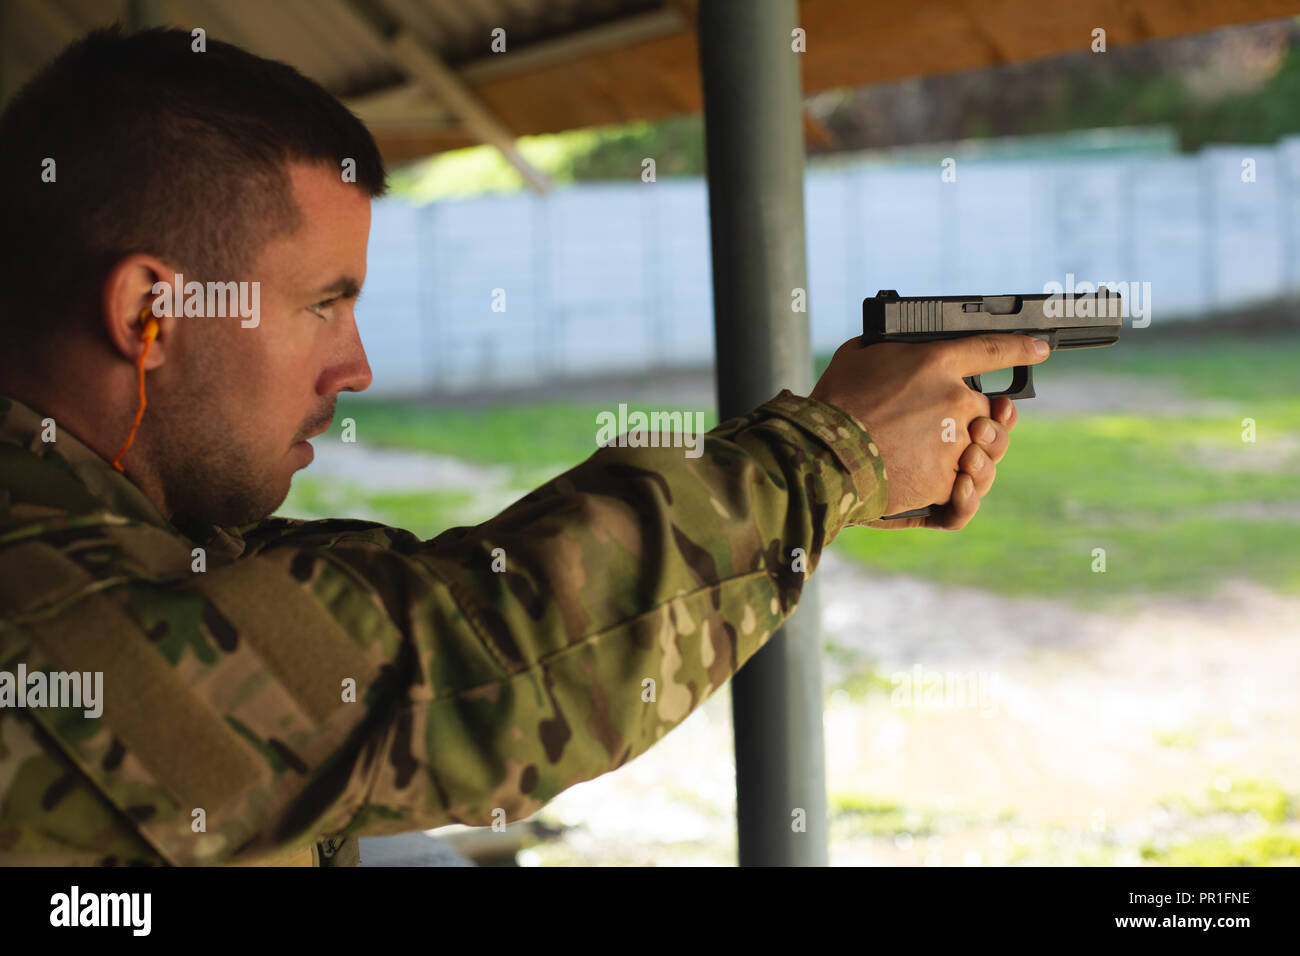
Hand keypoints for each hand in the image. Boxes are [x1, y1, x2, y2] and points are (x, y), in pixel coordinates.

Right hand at [809, 333, 1046, 529]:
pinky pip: (966, 493)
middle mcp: (956, 403)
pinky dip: (962, 495)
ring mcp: (954, 446)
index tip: (1039, 349)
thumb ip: (894, 351)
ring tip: (960, 459)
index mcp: (937, 363)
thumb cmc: (833, 401)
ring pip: (987, 454)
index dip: (1021, 349)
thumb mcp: (861, 354)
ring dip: (977, 456)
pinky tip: (958, 487)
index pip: (994, 349)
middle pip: (989, 413)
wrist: (821, 453)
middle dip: (979, 421)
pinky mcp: (943, 485)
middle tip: (959, 429)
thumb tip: (900, 353)